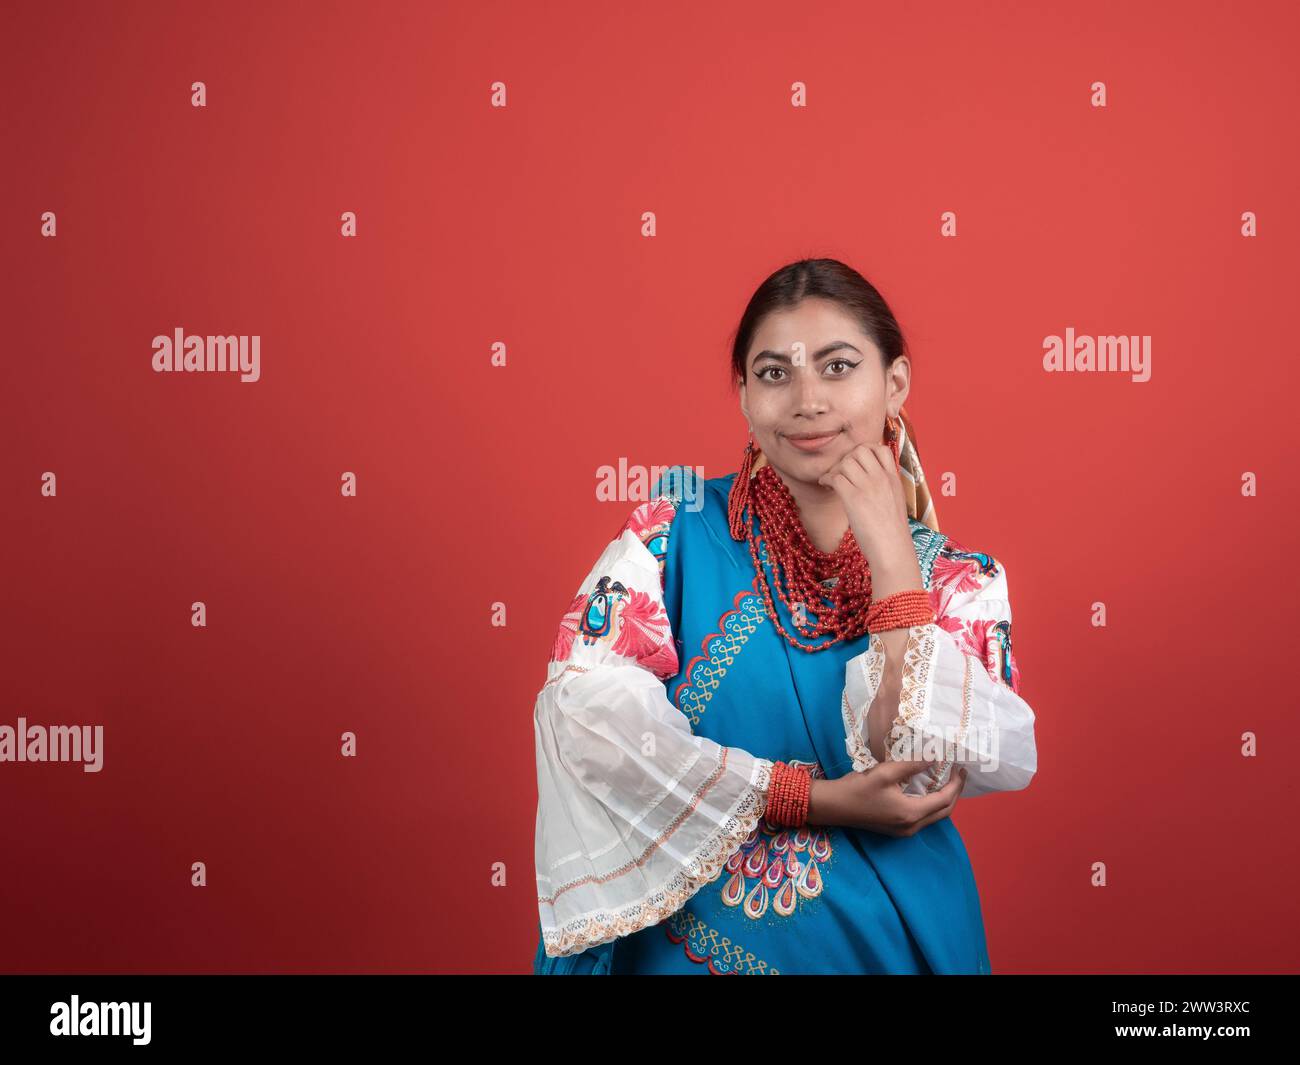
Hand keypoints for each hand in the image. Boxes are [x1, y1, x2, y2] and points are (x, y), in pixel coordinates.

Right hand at [808, 760, 967, 836]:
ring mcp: (904, 830)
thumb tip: (934, 758)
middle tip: (958, 774)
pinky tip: (927, 789)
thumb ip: (912, 765)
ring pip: (934, 816)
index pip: (944, 799)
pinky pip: (923, 817)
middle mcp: (912, 826)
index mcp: (911, 813)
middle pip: (944, 812)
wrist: (834, 806)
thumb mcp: (886, 772)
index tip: (960, 767)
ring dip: (944, 799)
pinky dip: (931, 804)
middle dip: (954, 793)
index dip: (955, 784)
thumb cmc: (858, 788)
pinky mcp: (897, 829)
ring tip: (946, 779)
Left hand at [816, 430, 916, 581]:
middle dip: (847, 458)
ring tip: (832, 481)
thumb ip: (886, 487)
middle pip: (860, 450)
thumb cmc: (892, 532)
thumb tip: (872, 481)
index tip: (856, 462)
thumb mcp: (896, 502)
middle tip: (841, 472)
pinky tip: (826, 486)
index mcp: (894, 478)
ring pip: (845, 462)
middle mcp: (882, 478)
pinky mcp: (854, 498)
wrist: (893, 550)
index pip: (881, 448)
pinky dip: (826, 479)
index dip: (865, 450)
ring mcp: (868, 487)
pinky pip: (835, 477)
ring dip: (835, 469)